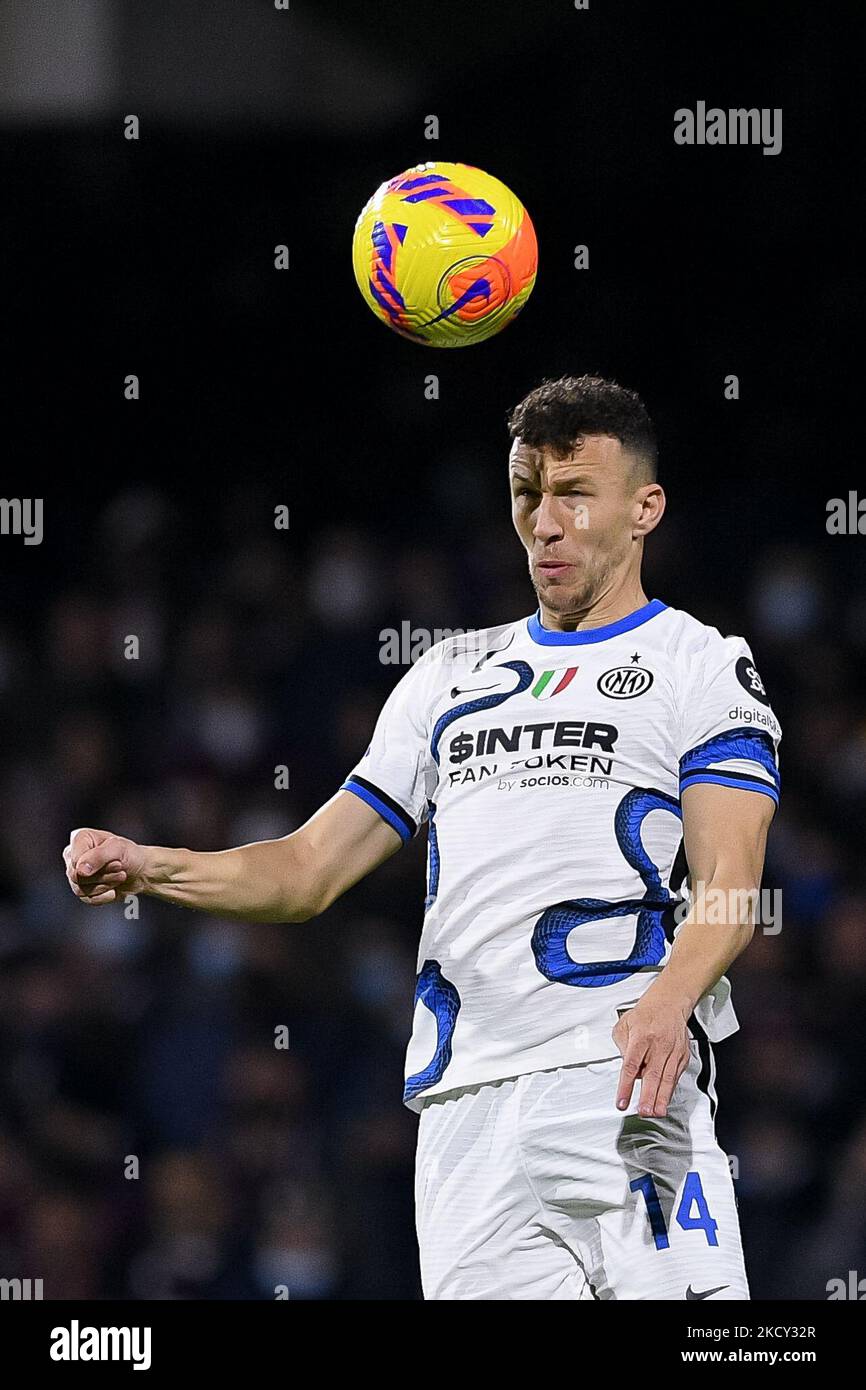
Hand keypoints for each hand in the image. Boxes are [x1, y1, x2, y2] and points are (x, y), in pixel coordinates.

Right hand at [63, 827, 149, 904]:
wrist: (139, 871)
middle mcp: (74, 857)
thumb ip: (98, 856)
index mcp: (80, 839)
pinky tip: (113, 889)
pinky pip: (87, 899)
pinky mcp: (83, 890)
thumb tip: (80, 871)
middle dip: (103, 876)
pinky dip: (104, 896)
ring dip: (105, 885)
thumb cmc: (129, 854)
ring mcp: (77, 874)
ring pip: (80, 889)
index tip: (116, 862)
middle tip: (120, 868)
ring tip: (120, 876)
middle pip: (77, 877)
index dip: (95, 865)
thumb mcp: (118, 849)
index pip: (75, 860)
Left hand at [612, 993, 691, 1117]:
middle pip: (652, 1074)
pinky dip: (670, 1089)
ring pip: (667, 1078)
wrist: (669, 1002)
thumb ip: (621, 1048)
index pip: (630, 1065)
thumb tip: (628, 1070)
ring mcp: (673, 1051)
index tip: (621, 1101)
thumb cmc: (646, 1014)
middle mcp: (659, 1045)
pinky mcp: (682, 1056)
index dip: (626, 1086)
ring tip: (656, 1112)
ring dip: (662, 1098)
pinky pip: (675, 1076)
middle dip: (648, 1096)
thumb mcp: (623, 1025)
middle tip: (644, 1111)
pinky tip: (665, 1100)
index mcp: (641, 1037)